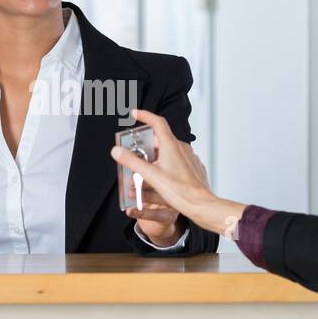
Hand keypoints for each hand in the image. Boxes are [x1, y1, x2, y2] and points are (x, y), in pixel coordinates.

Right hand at [110, 109, 245, 237]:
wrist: (201, 204)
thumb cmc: (180, 191)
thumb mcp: (150, 176)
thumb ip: (132, 162)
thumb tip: (117, 151)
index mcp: (171, 145)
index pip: (157, 122)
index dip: (145, 115)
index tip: (135, 114)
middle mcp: (182, 148)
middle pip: (161, 137)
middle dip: (147, 141)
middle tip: (136, 147)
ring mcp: (189, 157)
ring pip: (170, 148)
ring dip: (157, 153)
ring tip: (146, 164)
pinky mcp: (193, 166)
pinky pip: (178, 158)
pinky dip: (167, 161)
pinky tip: (162, 174)